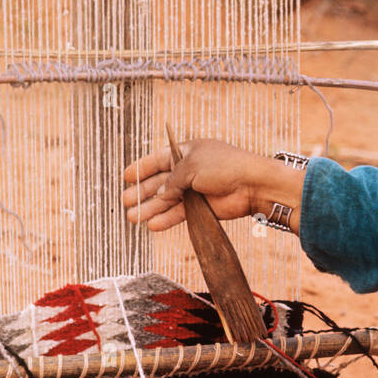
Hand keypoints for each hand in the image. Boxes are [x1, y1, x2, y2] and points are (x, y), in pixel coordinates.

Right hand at [121, 138, 297, 232]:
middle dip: (142, 192)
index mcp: (187, 152)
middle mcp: (189, 171)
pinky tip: (152, 225)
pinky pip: (179, 213)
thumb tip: (159, 196)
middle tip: (125, 202)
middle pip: (160, 182)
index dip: (142, 168)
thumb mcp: (191, 166)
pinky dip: (166, 219)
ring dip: (150, 209)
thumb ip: (172, 181)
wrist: (251, 184)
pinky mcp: (201, 208)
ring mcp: (195, 190)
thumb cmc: (224, 166)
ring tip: (133, 217)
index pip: (158, 159)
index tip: (126, 176)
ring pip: (167, 200)